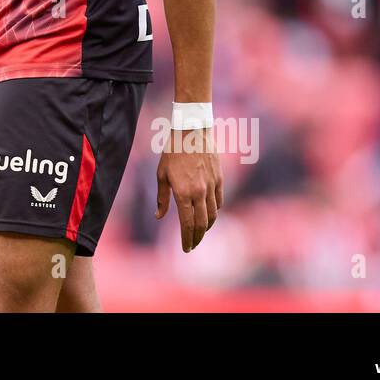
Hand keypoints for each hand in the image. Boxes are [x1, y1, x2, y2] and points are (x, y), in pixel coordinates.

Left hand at [156, 127, 221, 251]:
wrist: (192, 130)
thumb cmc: (172, 151)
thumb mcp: (161, 174)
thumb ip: (162, 198)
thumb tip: (159, 217)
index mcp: (183, 193)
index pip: (186, 224)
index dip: (186, 239)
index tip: (185, 249)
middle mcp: (200, 192)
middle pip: (201, 224)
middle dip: (197, 238)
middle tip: (193, 245)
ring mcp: (212, 186)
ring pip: (213, 215)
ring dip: (206, 227)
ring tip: (199, 232)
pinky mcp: (219, 179)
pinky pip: (219, 201)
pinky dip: (215, 211)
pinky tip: (209, 214)